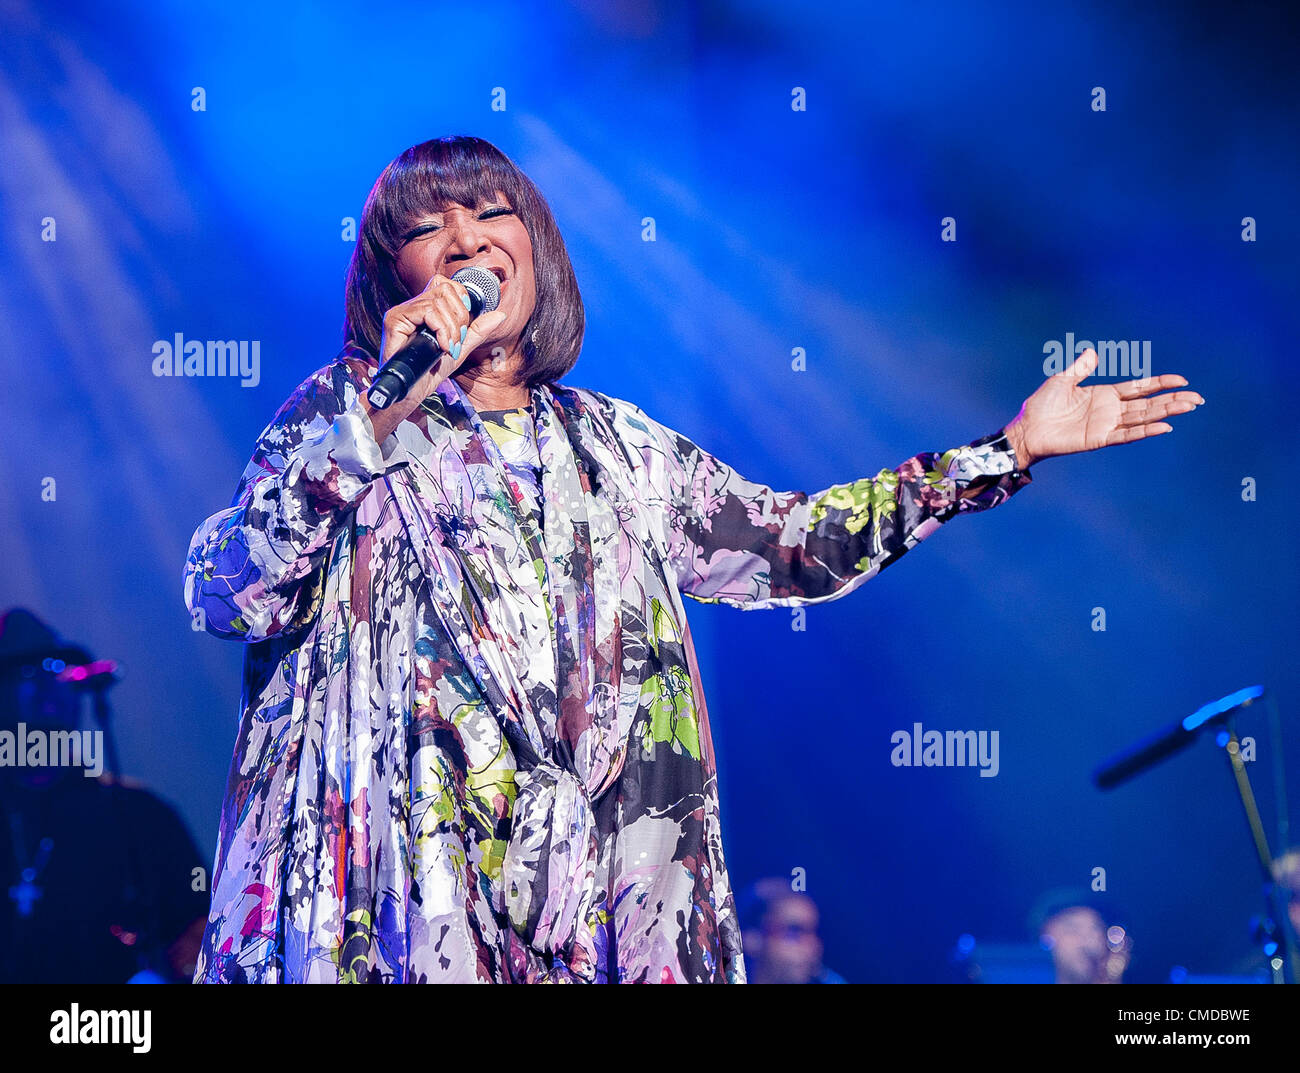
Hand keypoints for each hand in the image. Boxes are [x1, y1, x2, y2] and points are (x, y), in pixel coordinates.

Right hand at [361, 274, 507, 443]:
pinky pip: (426, 312)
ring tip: (448, 348)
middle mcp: (411, 306)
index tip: (463, 327)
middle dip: (459, 317)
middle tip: (456, 341)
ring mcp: (401, 312)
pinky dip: (441, 329)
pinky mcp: (394, 320)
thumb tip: (499, 314)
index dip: (461, 300)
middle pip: (444, 289)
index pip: (446, 284)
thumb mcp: (459, 349)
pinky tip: (442, 347)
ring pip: (438, 302)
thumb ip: (477, 331)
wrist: (410, 394)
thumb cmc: (429, 372)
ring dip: (451, 329)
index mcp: (424, 309)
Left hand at [1003, 348, 1203, 468]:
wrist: (1026, 430)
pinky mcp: (1099, 438)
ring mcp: (1107, 425)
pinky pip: (1126, 435)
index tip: (1182, 380)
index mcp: (1104, 395)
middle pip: (1148, 404)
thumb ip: (1079, 369)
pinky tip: (1164, 427)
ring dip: (1166, 413)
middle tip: (1198, 398)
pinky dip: (1145, 431)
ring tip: (1189, 407)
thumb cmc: (1041, 407)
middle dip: (1172, 400)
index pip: (1139, 388)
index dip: (1160, 384)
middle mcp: (1110, 410)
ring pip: (1143, 418)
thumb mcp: (1061, 381)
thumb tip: (1091, 352)